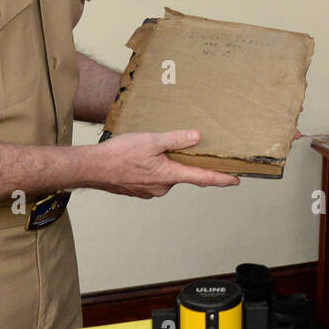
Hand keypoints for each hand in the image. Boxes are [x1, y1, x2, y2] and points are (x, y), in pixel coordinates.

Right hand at [90, 129, 239, 197]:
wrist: (92, 168)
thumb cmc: (120, 155)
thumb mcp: (151, 141)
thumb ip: (176, 139)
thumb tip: (197, 137)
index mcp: (169, 175)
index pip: (202, 178)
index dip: (221, 178)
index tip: (236, 180)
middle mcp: (162, 187)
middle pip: (181, 174)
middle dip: (181, 162)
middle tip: (173, 147)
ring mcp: (149, 191)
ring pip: (165, 175)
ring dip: (164, 164)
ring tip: (148, 150)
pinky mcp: (138, 190)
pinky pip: (153, 178)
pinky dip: (151, 168)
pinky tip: (139, 159)